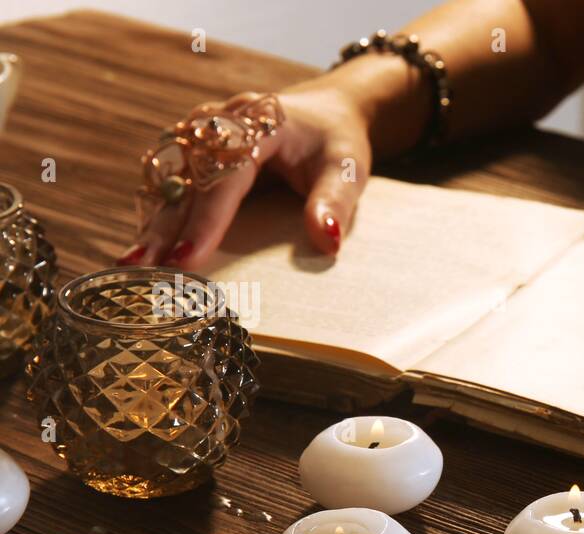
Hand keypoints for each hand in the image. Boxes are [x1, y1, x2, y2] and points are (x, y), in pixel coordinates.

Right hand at [118, 81, 372, 269]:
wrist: (324, 112)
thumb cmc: (336, 142)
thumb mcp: (348, 169)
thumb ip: (335, 203)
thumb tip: (327, 241)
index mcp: (258, 122)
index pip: (224, 176)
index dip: (204, 220)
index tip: (187, 258)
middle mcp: (219, 122)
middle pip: (183, 178)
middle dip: (161, 226)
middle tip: (138, 268)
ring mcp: (201, 133)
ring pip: (166, 178)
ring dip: (151, 221)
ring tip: (132, 265)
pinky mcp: (194, 149)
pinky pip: (167, 181)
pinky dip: (157, 213)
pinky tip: (147, 245)